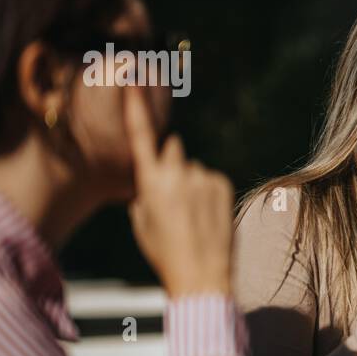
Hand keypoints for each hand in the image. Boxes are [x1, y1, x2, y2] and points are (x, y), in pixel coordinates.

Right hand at [124, 84, 233, 296]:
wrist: (201, 275)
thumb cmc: (164, 252)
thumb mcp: (141, 221)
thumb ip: (145, 189)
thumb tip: (154, 173)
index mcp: (150, 182)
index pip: (141, 136)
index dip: (136, 107)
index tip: (134, 79)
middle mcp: (177, 173)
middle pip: (172, 149)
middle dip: (170, 163)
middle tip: (172, 197)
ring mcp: (202, 177)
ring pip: (192, 169)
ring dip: (191, 183)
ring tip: (192, 218)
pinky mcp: (222, 184)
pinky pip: (210, 179)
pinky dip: (208, 192)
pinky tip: (207, 217)